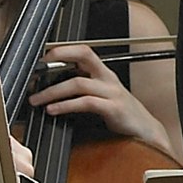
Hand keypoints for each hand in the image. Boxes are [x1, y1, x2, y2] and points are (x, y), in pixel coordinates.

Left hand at [25, 48, 169, 150]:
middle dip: (58, 57)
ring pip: (78, 83)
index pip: (84, 51)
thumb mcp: (101, 99)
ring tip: (37, 99)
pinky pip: (86, 102)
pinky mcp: (114, 109)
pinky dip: (67, 105)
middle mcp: (108, 78)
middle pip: (85, 55)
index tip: (43, 56)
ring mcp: (112, 93)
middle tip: (35, 70)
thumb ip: (81, 92)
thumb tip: (51, 91)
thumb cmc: (122, 116)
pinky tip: (54, 110)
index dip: (63, 50)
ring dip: (53, 91)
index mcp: (104, 74)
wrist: (147, 133)